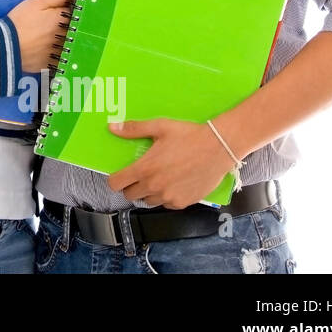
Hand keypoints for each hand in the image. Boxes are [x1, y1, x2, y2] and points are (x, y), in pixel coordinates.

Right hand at [8, 0, 69, 71]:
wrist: (6, 45)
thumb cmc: (20, 21)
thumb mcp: (36, 2)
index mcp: (63, 19)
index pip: (71, 13)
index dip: (62, 11)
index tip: (54, 13)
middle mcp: (65, 36)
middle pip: (70, 29)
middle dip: (62, 26)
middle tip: (46, 26)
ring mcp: (59, 51)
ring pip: (64, 44)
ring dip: (59, 41)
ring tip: (43, 39)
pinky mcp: (51, 64)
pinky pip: (57, 58)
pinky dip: (53, 55)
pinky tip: (42, 51)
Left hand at [106, 118, 234, 208]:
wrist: (218, 148)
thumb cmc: (188, 135)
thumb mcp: (159, 127)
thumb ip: (134, 129)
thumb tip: (112, 127)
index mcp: (145, 169)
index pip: (116, 184)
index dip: (114, 179)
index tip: (119, 174)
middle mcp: (154, 187)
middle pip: (130, 195)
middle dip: (131, 185)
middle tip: (139, 174)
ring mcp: (169, 197)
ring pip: (148, 201)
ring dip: (148, 192)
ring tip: (157, 178)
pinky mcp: (183, 202)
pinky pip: (166, 205)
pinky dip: (165, 197)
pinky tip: (172, 184)